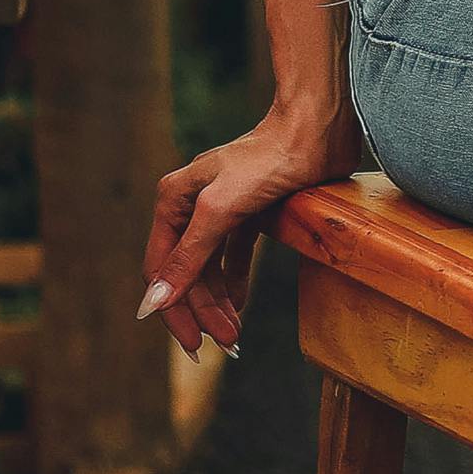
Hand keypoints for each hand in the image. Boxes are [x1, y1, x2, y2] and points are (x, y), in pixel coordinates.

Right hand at [139, 101, 359, 360]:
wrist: (316, 127)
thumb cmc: (268, 160)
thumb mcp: (221, 211)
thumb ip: (189, 257)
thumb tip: (156, 301)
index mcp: (173, 201)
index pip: (161, 268)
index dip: (173, 309)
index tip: (192, 346)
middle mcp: (190, 204)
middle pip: (186, 271)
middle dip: (203, 311)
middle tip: (227, 344)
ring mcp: (220, 208)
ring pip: (209, 267)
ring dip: (218, 301)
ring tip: (235, 332)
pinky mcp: (249, 210)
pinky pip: (232, 254)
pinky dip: (234, 280)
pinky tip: (239, 303)